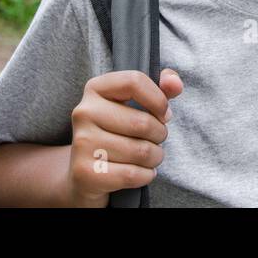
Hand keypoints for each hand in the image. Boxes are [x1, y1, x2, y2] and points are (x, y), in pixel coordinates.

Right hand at [66, 67, 183, 206]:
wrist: (85, 175)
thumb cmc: (117, 133)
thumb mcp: (136, 105)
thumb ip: (161, 89)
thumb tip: (175, 84)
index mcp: (95, 88)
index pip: (134, 82)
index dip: (158, 100)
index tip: (163, 114)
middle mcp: (84, 112)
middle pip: (142, 122)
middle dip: (160, 134)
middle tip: (155, 139)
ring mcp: (83, 142)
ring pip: (141, 151)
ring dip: (155, 157)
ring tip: (149, 156)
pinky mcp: (86, 172)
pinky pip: (133, 174)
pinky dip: (145, 175)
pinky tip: (141, 172)